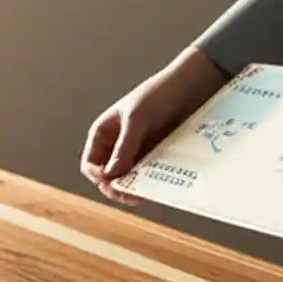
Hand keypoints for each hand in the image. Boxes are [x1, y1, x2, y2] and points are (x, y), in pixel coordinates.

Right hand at [80, 47, 225, 204]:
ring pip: (129, 181)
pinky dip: (149, 184)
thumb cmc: (159, 94)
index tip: (111, 181)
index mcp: (104, 134)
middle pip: (108, 178)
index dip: (97, 176)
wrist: (191, 86)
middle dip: (116, 188)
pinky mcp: (156, 157)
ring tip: (143, 194)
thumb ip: (124, 146)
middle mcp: (117, 146)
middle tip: (130, 195)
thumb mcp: (138, 118)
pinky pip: (148, 177)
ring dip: (134, 189)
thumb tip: (111, 176)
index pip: (91, 165)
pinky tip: (155, 187)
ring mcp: (137, 153)